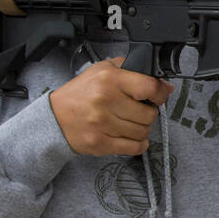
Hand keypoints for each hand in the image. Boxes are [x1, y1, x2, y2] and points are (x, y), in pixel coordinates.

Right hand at [49, 56, 173, 155]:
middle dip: (149, 113)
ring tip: (131, 122)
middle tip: (139, 110)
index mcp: (109, 79)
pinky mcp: (101, 143)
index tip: (159, 96)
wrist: (54, 117)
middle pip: (149, 114)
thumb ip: (132, 69)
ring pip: (143, 132)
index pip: (149, 87)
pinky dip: (138, 144)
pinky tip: (132, 137)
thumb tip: (163, 84)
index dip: (160, 93)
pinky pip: (134, 148)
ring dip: (142, 129)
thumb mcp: (103, 69)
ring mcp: (103, 124)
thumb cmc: (81, 93)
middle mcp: (106, 101)